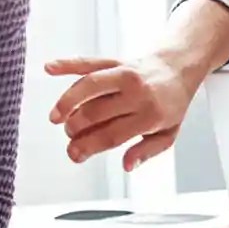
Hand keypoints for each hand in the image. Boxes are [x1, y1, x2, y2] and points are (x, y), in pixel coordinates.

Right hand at [46, 54, 195, 171]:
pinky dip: (68, 64)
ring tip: (55, 117)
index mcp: (150, 115)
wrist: (179, 68)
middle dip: (76, 128)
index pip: (112, 134)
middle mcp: (137, 93)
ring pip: (90, 85)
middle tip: (69, 137)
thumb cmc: (171, 105)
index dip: (89, 146)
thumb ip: (147, 151)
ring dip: (67, 101)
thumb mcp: (167, 134)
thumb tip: (127, 166)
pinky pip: (90, 62)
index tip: (74, 155)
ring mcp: (125, 74)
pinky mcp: (116, 61)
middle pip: (97, 112)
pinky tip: (49, 68)